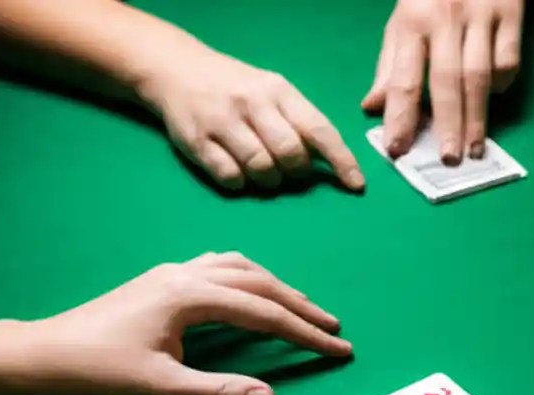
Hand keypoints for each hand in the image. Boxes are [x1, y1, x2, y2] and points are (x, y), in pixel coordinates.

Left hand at [0, 252, 350, 394]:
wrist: (41, 356)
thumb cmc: (99, 374)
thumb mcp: (163, 390)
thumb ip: (221, 392)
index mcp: (189, 296)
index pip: (263, 313)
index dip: (306, 334)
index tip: (340, 349)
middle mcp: (184, 275)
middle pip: (259, 283)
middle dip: (300, 307)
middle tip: (335, 329)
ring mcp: (170, 273)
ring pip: (239, 268)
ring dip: (276, 287)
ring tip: (303, 308)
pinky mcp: (160, 280)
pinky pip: (218, 266)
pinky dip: (247, 277)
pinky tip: (251, 289)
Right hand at [137, 42, 364, 191]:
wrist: (177, 70)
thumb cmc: (238, 88)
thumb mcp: (273, 91)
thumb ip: (300, 121)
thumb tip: (332, 162)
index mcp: (279, 91)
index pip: (318, 129)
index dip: (341, 160)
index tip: (356, 185)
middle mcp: (252, 104)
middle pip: (290, 153)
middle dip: (297, 172)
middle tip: (291, 171)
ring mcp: (222, 122)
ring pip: (261, 168)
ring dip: (270, 181)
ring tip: (265, 173)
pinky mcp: (197, 143)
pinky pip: (230, 177)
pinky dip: (240, 183)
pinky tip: (239, 172)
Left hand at [362, 0, 523, 163]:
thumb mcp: (404, 17)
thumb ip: (390, 64)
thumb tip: (372, 107)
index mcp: (411, 20)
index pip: (403, 77)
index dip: (399, 116)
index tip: (397, 149)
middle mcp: (445, 17)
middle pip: (446, 81)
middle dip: (446, 124)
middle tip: (446, 159)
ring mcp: (481, 15)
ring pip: (480, 76)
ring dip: (477, 117)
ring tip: (473, 149)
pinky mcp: (511, 12)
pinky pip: (509, 60)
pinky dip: (503, 85)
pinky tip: (495, 99)